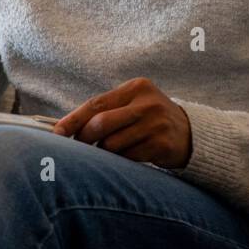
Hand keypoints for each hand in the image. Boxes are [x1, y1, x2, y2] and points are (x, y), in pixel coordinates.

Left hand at [52, 78, 191, 168]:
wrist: (191, 134)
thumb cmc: (150, 120)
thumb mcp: (133, 106)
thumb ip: (106, 112)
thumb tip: (66, 129)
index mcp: (135, 88)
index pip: (96, 104)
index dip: (73, 120)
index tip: (56, 133)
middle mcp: (146, 103)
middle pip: (101, 124)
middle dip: (85, 139)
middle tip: (80, 148)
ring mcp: (156, 123)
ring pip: (112, 144)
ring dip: (105, 152)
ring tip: (112, 151)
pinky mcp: (162, 144)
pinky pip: (128, 157)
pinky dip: (122, 160)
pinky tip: (130, 156)